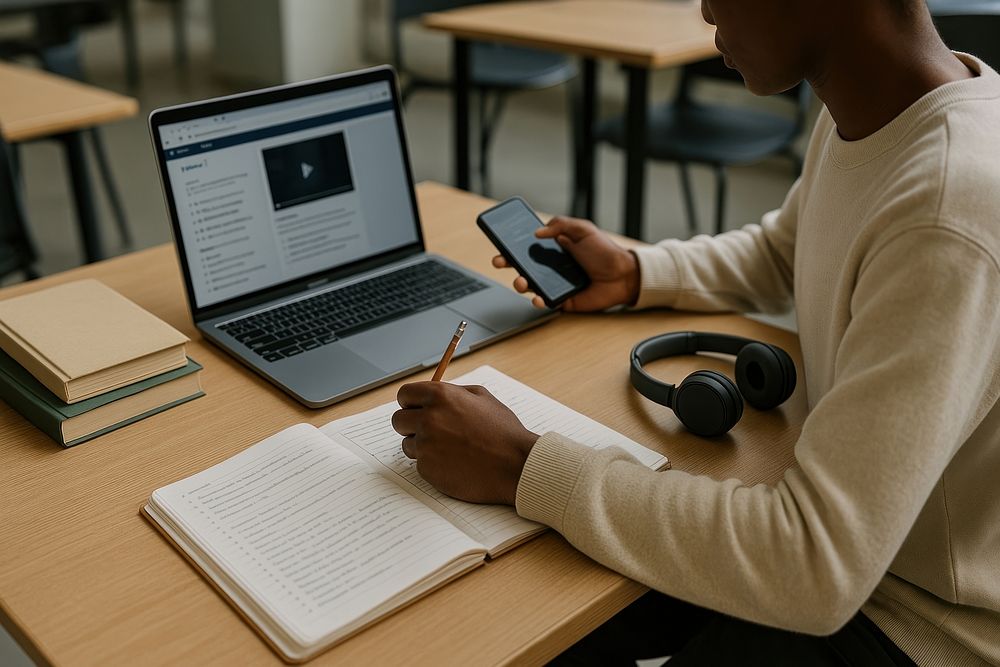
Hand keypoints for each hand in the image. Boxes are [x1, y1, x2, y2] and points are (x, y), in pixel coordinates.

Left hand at [391, 382, 537, 504]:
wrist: (515, 465)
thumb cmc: (503, 431)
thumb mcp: (482, 398)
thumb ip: (453, 392)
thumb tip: (432, 394)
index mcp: (441, 396)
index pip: (404, 394)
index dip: (410, 402)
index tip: (415, 409)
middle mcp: (428, 418)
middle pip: (398, 420)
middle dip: (410, 424)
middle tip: (429, 430)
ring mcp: (426, 445)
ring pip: (408, 443)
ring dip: (422, 446)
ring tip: (450, 449)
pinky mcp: (427, 469)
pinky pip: (420, 464)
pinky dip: (433, 464)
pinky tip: (455, 463)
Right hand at [493, 216, 640, 311]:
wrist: (623, 275)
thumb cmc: (605, 251)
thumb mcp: (583, 229)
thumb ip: (561, 225)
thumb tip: (537, 231)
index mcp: (553, 248)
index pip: (527, 246)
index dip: (512, 245)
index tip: (500, 243)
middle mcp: (551, 266)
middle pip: (522, 265)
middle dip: (507, 263)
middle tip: (500, 262)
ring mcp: (555, 283)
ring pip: (530, 285)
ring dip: (520, 283)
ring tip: (521, 281)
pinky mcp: (562, 300)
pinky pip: (545, 302)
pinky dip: (538, 301)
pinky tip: (537, 297)